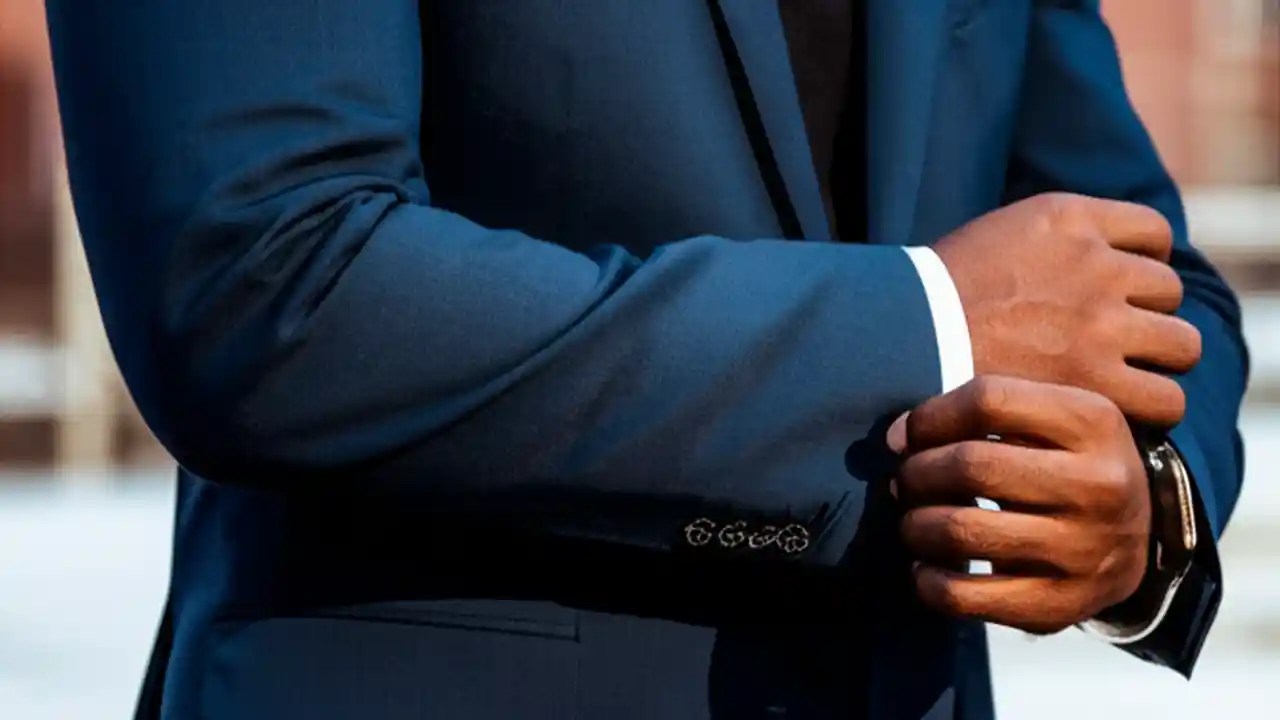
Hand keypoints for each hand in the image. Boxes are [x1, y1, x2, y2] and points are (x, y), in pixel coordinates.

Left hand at [896, 375, 1150, 634]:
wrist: (1139, 540)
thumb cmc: (1071, 464)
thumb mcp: (1054, 419)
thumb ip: (984, 413)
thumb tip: (898, 437)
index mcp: (1094, 422)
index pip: (988, 400)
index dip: (930, 417)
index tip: (907, 436)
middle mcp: (1098, 485)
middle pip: (970, 465)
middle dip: (917, 473)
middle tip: (905, 482)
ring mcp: (1082, 550)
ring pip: (959, 529)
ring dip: (916, 525)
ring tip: (915, 522)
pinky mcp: (1060, 606)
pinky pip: (964, 595)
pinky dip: (928, 582)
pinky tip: (926, 569)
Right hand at [932, 193, 1200, 426]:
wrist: (898, 342)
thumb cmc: (932, 301)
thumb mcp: (995, 240)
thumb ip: (1050, 245)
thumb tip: (1090, 266)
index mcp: (1067, 217)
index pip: (1152, 234)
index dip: (1139, 268)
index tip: (1115, 296)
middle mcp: (1094, 261)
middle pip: (1168, 291)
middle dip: (1146, 318)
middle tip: (1110, 347)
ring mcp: (1100, 320)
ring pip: (1180, 344)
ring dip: (1155, 364)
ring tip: (1119, 384)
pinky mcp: (1096, 379)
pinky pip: (1165, 398)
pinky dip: (1148, 408)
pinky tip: (1116, 414)